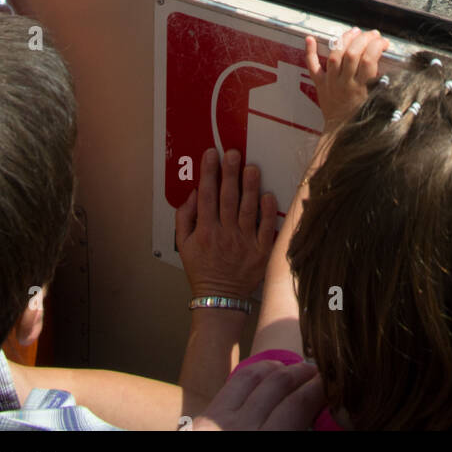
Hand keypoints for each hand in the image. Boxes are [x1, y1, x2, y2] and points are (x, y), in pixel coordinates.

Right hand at [175, 148, 277, 300]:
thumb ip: (184, 217)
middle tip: (233, 153)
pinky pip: (265, 228)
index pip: (207, 196)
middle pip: (227, 198)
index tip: (211, 154)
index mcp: (206, 231)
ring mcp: (244, 243)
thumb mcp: (184, 244)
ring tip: (251, 167)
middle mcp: (225, 234)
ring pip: (248, 209)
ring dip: (250, 187)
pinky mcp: (261, 251)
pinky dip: (267, 211)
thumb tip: (194, 193)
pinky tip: (268, 195)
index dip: (208, 172)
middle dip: (229, 173)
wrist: (220, 298)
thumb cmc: (202, 269)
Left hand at [188, 359, 324, 431]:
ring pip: (254, 376)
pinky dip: (255, 372)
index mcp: (264, 442)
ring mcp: (216, 420)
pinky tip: (268, 374)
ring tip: (296, 369)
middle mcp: (239, 428)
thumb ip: (294, 432)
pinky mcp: (202, 417)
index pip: (297, 405)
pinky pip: (233, 384)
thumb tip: (316, 415)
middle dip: (303, 374)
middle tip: (319, 372)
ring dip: (279, 367)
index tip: (331, 383)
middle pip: (278, 385)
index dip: (318, 390)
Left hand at [304, 28, 388, 128]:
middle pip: (352, 54)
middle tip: (372, 34)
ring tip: (355, 32)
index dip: (377, 47)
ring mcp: (330, 82)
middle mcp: (344, 83)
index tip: (384, 42)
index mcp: (359, 89)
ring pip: (334, 55)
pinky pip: (312, 66)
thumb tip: (386, 62)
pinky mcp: (320, 84)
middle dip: (364, 39)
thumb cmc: (360, 119)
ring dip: (345, 40)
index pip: (368, 61)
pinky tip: (310, 38)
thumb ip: (380, 84)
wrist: (341, 134)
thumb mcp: (375, 102)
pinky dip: (310, 51)